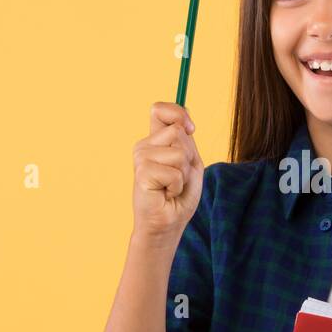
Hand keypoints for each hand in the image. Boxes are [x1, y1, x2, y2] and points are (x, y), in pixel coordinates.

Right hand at [132, 102, 203, 241]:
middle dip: (189, 157)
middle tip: (179, 177)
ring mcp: (140, 158)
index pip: (160, 109)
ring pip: (179, 153)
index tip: (191, 128)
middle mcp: (144, 145)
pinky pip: (174, 172)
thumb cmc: (179, 195)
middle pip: (178, 132)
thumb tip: (185, 124)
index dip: (178, 113)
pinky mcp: (142, 173)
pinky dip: (178, 186)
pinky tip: (166, 194)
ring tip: (172, 187)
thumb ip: (186, 140)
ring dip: (184, 174)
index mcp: (155, 140)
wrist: (167, 223)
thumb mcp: (190, 162)